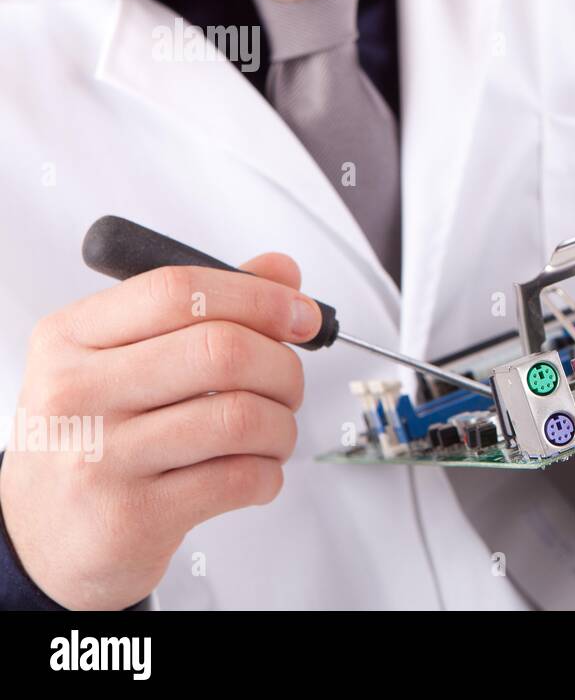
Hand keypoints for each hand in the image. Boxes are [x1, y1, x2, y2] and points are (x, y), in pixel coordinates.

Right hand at [0, 255, 318, 609]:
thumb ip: (200, 307)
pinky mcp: (131, 517)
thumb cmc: (91, 435)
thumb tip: (281, 271)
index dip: (258, 296)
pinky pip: (239, 479)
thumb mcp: (121, 357)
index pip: (178, 292)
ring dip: (282, 426)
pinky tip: (255, 471)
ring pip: (240, 417)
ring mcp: (100, 459)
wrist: (44, 534)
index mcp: (71, 338)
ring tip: (273, 433)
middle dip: (283, 366)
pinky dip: (269, 473)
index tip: (300, 314)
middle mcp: (76, 394)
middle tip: (289, 384)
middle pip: (222, 351)